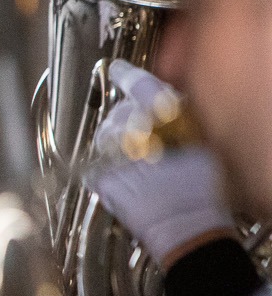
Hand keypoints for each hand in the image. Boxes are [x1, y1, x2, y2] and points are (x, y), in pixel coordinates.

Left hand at [88, 61, 232, 266]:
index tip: (117, 68)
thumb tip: (162, 105)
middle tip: (143, 130)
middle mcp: (137, 133)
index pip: (140, 86)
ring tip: (133, 152)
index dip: (127, 75)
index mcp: (167, 120)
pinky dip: (103, 160)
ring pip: (105, 133)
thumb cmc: (201, 190)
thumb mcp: (201, 145)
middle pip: (120, 112)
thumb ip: (180, 119)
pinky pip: (94, 159)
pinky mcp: (101, 178)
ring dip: (115, 137)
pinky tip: (118, 167)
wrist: (186, 227)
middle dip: (128, 116)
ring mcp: (115, 156)